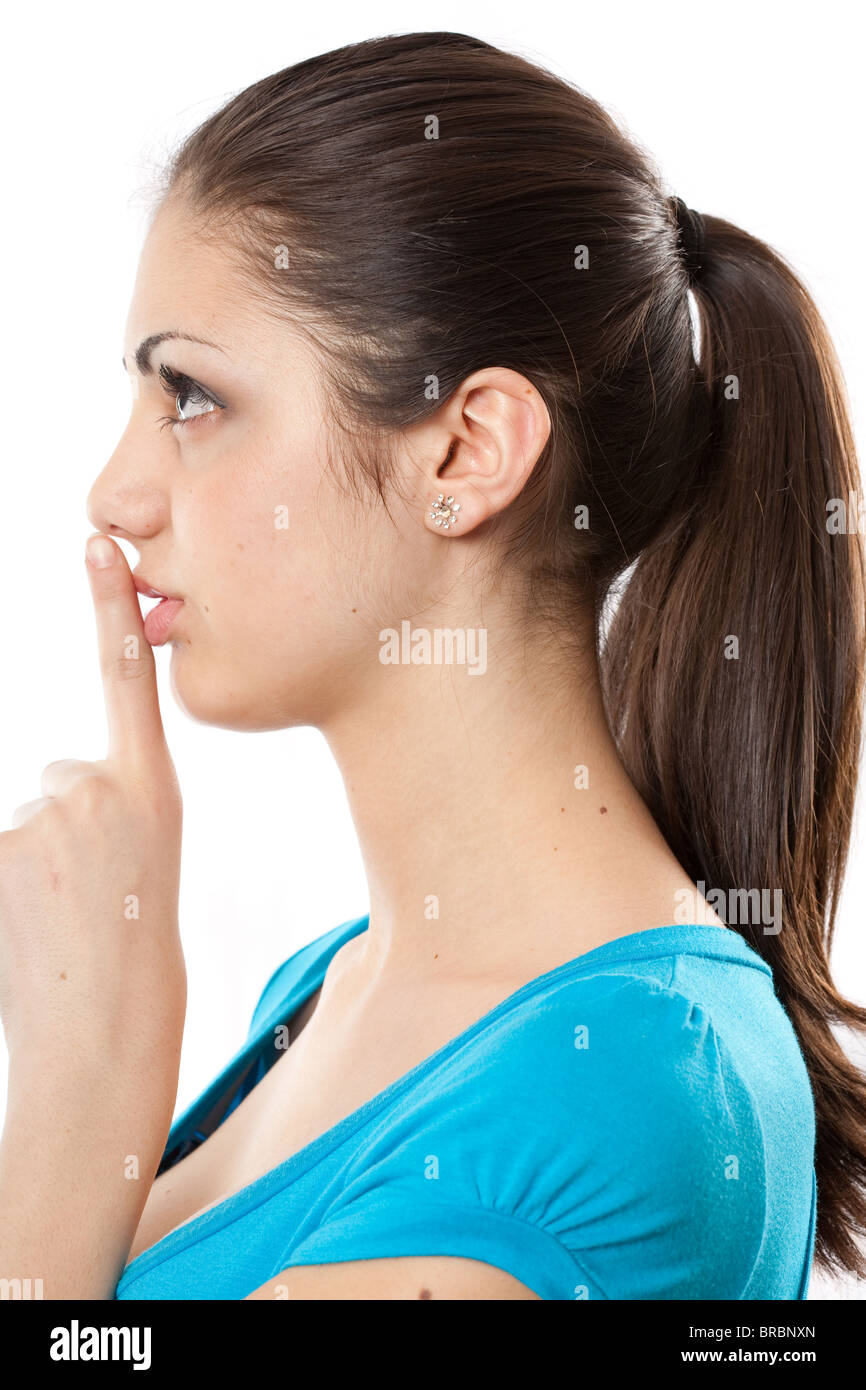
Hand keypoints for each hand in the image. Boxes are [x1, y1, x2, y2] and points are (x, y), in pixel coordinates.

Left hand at [0, 533, 185, 1074]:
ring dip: (31, 860)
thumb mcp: (144, 866)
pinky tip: (24, 923)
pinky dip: (6, 876)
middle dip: (62, 826)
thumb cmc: (131, 958)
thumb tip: (51, 781)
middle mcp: (95, 791)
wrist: (103, 1040)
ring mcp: (39, 819)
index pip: (124, 679)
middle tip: (84, 897)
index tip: (95, 543)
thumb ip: (104, 806)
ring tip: (56, 920)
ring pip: (22, 816)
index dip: (107, 608)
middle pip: (58, 778)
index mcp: (152, 793)